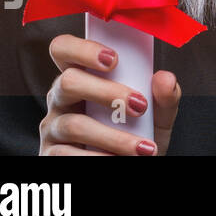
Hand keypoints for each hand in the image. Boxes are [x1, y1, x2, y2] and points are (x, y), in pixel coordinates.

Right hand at [38, 34, 180, 155]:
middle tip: (140, 106)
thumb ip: (164, 97)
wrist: (132, 166)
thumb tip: (165, 78)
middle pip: (67, 81)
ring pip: (73, 125)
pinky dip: (100, 159)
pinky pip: (68, 156)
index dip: (83, 49)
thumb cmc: (139, 134)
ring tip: (144, 149)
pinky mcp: (50, 155)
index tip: (114, 59)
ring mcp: (53, 128)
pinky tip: (119, 161)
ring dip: (113, 137)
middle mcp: (61, 98)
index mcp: (82, 77)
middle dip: (106, 92)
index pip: (64, 49)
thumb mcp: (157, 115)